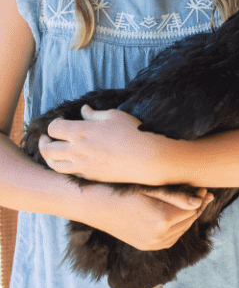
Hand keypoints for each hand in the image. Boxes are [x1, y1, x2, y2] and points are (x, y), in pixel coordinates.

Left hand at [39, 105, 162, 183]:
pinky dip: (64, 166)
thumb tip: (84, 110)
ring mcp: (81, 166)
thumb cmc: (132, 132)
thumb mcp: (114, 116)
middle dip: (44, 141)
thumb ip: (95, 114)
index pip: (54, 128)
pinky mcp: (88, 176)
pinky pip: (68, 173)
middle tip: (47, 137)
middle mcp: (76, 150)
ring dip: (49, 157)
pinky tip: (69, 161)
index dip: (54, 123)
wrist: (145, 158)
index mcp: (81, 132)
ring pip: (54, 164)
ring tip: (53, 151)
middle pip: (47, 149)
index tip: (61, 120)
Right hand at [87, 184, 213, 250]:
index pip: (192, 210)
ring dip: (188, 218)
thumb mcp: (154, 189)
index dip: (200, 199)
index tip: (204, 189)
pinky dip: (178, 228)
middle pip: (189, 221)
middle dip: (196, 208)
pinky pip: (170, 239)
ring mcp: (152, 244)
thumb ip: (179, 196)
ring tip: (191, 204)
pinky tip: (178, 217)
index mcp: (163, 219)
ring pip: (181, 231)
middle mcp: (159, 236)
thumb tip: (202, 199)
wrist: (100, 206)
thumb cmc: (128, 190)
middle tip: (202, 194)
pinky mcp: (147, 247)